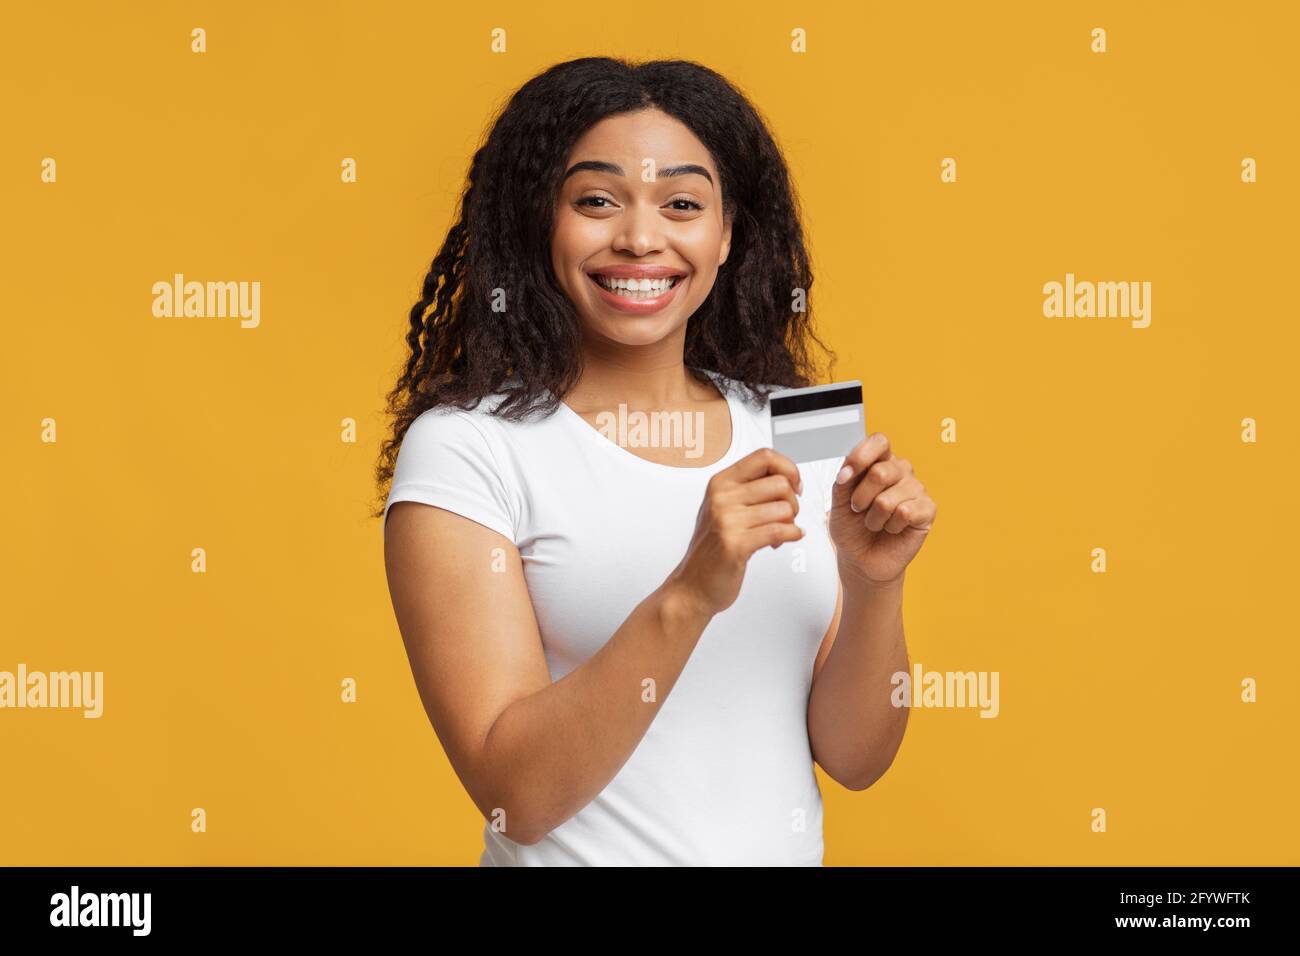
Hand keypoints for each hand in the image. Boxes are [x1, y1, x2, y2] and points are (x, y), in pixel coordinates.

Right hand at [667, 448, 804, 615]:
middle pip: (780, 482)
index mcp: (720, 482)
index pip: (765, 456)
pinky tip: (786, 540)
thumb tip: (788, 476)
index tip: (794, 485)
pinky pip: (779, 530)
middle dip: (794, 501)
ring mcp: (727, 520)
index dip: (789, 468)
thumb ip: (748, 489)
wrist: (692, 586)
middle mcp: (721, 497)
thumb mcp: (723, 509)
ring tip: (780, 533)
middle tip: (787, 516)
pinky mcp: (736, 544)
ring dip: (791, 522)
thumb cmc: (712, 548)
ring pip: (783, 508)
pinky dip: (792, 535)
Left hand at [829, 433, 935, 586]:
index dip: (861, 457)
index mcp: (880, 462)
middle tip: (859, 510)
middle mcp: (900, 471)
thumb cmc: (852, 527)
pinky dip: (891, 526)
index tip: (844, 479)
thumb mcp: (838, 501)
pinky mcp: (927, 509)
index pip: (879, 441)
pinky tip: (892, 528)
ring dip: (874, 518)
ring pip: (889, 498)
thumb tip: (848, 470)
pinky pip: (905, 512)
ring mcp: (916, 489)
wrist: (861, 559)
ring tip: (876, 523)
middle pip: (881, 471)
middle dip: (861, 498)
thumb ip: (843, 480)